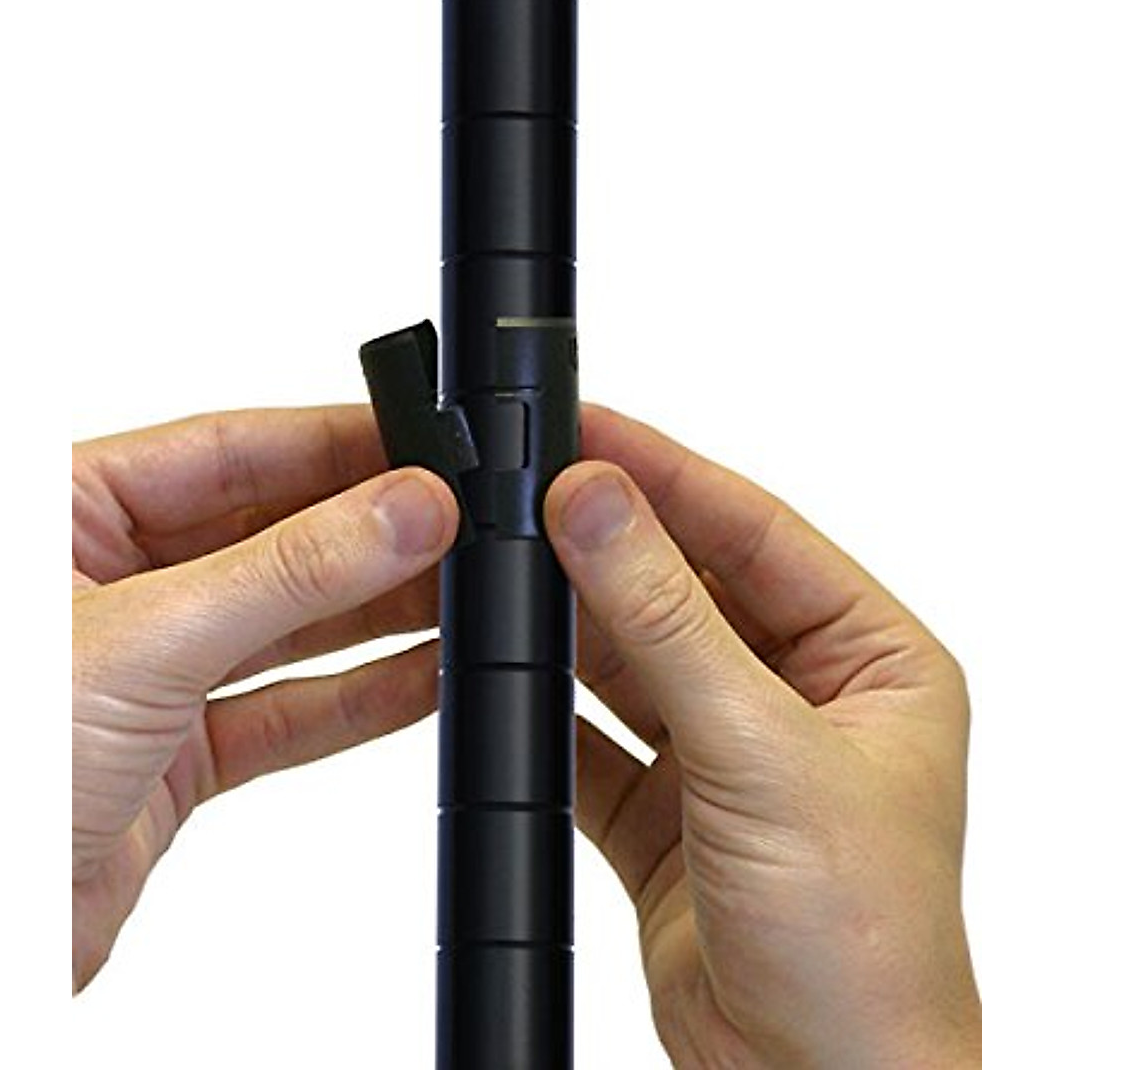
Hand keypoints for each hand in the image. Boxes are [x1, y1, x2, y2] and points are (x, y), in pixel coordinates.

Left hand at [72, 406, 456, 991]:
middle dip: (369, 531)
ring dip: (377, 612)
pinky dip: (359, 697)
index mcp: (65, 513)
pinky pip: (288, 707)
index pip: (228, 448)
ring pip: (289, 622)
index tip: (422, 451)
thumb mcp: (145, 641)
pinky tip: (422, 675)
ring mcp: (150, 668)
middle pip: (271, 532)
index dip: (332, 444)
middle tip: (457, 525)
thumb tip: (402, 510)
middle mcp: (110, 583)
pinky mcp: (178, 751)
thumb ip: (289, 572)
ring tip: (463, 593)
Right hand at [546, 406, 979, 1067]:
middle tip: (531, 492)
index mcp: (874, 660)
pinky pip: (597, 732)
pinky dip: (551, 708)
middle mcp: (804, 697)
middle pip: (690, 585)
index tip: (591, 434)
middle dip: (610, 544)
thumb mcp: (760, 753)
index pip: (758, 531)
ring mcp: (731, 751)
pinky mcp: (670, 807)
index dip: (671, 475)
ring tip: (507, 568)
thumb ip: (667, 622)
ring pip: (636, 655)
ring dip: (574, 621)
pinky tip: (509, 673)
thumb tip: (600, 506)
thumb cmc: (861, 946)